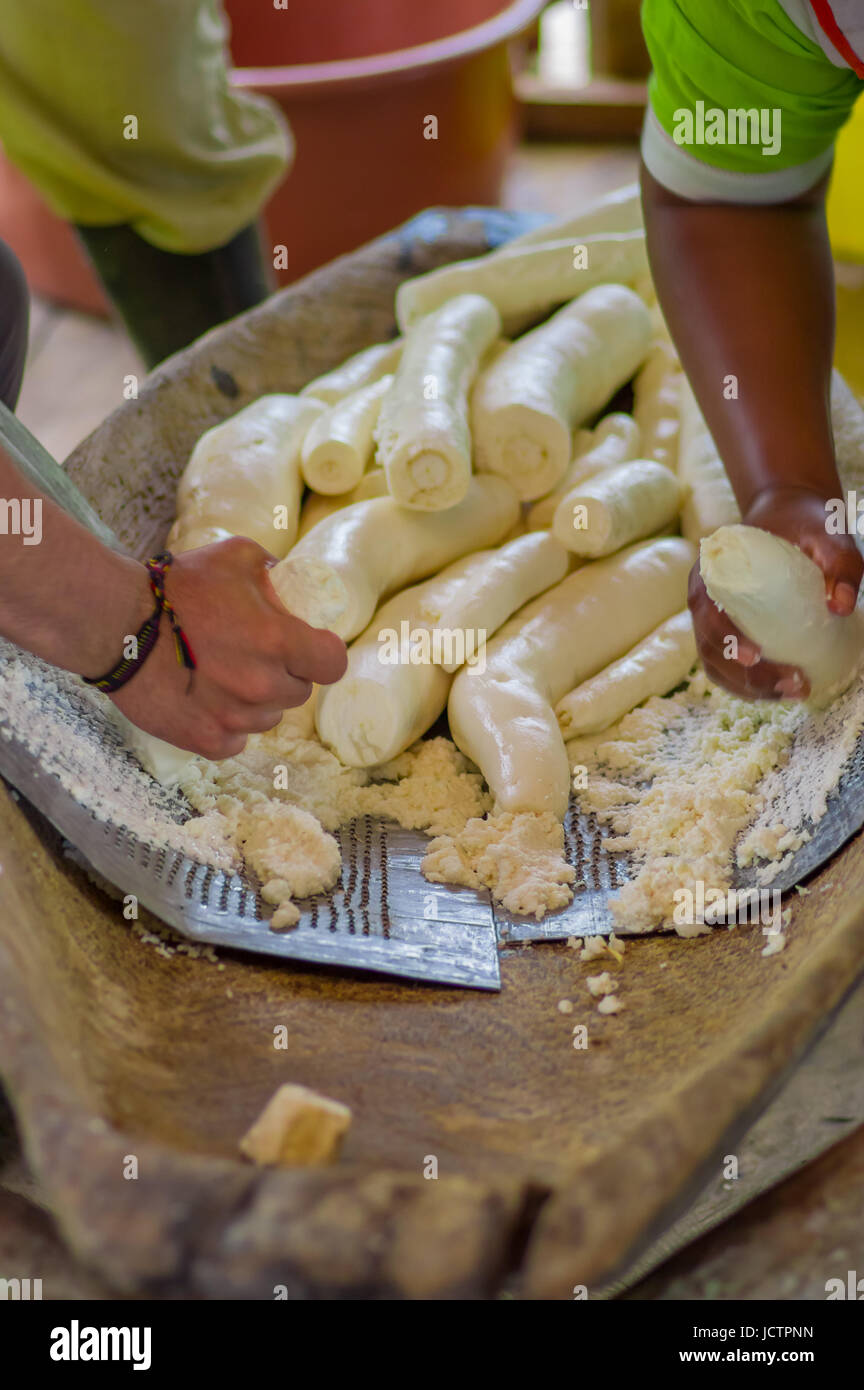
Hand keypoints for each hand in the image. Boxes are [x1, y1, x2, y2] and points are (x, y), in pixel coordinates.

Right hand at [107, 537, 346, 757]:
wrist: (116, 625)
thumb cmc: (174, 588)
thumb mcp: (232, 557)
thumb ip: (269, 568)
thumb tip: (285, 577)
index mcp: (278, 642)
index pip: (332, 663)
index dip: (322, 654)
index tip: (308, 647)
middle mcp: (263, 685)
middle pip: (299, 690)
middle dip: (283, 673)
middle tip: (252, 655)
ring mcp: (235, 719)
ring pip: (267, 716)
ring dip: (255, 700)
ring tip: (221, 675)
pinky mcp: (207, 740)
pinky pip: (235, 740)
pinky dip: (226, 725)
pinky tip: (206, 700)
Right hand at [689, 485, 862, 700]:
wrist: (786, 515)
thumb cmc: (802, 524)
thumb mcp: (826, 535)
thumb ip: (839, 563)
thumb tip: (840, 606)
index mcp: (712, 571)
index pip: (708, 612)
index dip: (726, 638)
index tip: (756, 656)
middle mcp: (703, 599)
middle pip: (711, 649)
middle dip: (747, 678)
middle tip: (793, 685)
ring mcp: (711, 619)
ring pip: (716, 666)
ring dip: (749, 689)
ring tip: (792, 693)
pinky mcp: (725, 633)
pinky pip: (726, 668)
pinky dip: (749, 686)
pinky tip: (780, 691)